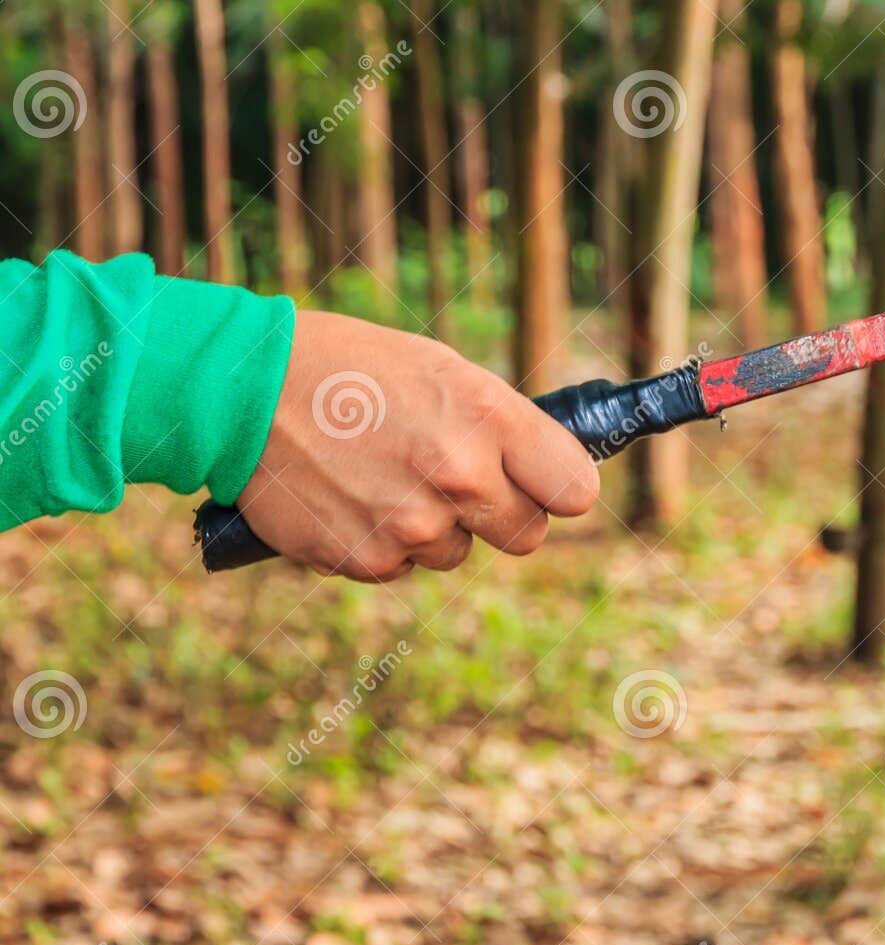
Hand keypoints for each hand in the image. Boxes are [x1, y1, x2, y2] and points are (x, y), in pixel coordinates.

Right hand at [236, 311, 599, 581]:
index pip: (575, 490)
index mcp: (489, 418)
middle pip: (527, 536)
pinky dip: (381, 542)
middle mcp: (460, 476)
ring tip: (381, 473)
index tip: (545, 485)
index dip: (559, 490)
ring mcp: (413, 525)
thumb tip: (554, 475)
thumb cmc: (354, 371)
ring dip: (432, 526)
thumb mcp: (443, 372)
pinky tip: (349, 496)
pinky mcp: (368, 561)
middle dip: (501, 515)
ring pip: (456, 553)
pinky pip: (401, 567)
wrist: (244, 390)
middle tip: (456, 481)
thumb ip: (502, 428)